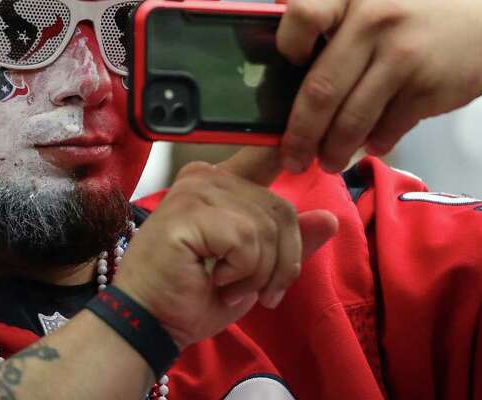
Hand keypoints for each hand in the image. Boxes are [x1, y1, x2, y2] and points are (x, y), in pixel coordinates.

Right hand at [112, 147, 337, 349]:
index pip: (267, 158)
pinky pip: (248, 240)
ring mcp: (196, 190)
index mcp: (220, 181)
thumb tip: (330, 219)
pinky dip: (241, 273)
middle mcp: (207, 176)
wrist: (151, 323)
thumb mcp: (254, 271)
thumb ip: (288, 243)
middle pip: (281, 211)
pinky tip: (213, 280)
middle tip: (253, 291)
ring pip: (267, 228)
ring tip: (227, 286)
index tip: (309, 157)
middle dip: (280, 263)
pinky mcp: (190, 211)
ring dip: (257, 274)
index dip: (288, 158)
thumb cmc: (194, 296)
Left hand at [275, 0, 481, 172]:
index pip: (299, 14)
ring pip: (353, 118)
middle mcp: (375, 18)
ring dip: (334, 150)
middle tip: (291, 156)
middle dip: (300, 132)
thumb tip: (276, 10)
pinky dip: (374, 143)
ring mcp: (402, 55)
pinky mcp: (426, 88)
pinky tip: (368, 147)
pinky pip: (388, 127)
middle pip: (321, 87)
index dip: (284, 47)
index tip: (285, 71)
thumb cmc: (414, 0)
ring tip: (327, 163)